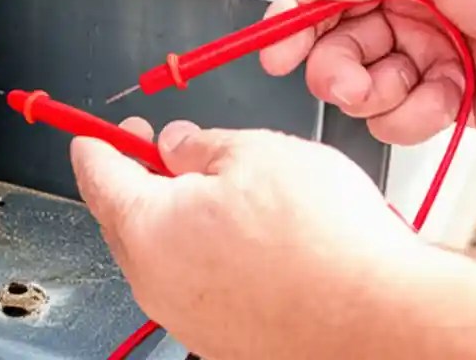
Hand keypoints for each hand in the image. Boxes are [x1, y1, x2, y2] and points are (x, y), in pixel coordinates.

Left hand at [72, 119, 422, 359]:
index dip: (97, 145)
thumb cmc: (325, 242)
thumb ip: (201, 145)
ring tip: (227, 192)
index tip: (94, 136)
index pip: (98, 177)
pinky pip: (199, 286)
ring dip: (180, 220)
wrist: (381, 319)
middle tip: (160, 152)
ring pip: (164, 256)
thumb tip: (177, 147)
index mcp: (148, 228)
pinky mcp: (225, 339)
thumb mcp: (258, 152)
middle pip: (126, 220)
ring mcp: (189, 318)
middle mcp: (157, 283)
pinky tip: (251, 239)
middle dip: (140, 180)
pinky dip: (210, 257)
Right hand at [262, 0, 475, 141]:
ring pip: (357, 91)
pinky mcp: (434, 102)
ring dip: (383, 94)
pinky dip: (416, 115)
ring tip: (423, 81)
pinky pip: (392, 123)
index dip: (290, 17)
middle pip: (327, 47)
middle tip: (351, 79)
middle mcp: (399, 14)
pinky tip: (450, 97)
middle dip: (332, 68)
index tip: (273, 45)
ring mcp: (415, 60)